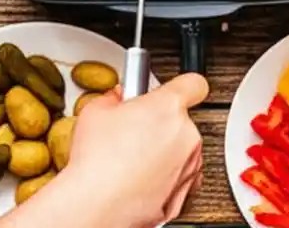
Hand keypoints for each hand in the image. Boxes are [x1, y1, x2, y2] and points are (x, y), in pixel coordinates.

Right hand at [62, 74, 207, 225]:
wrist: (97, 205)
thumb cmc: (96, 162)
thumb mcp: (95, 111)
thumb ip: (114, 98)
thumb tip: (116, 99)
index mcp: (168, 108)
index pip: (193, 84)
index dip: (183, 85)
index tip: (172, 90)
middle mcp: (186, 135)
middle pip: (180, 121)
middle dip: (160, 124)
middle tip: (132, 132)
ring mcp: (189, 166)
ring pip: (181, 151)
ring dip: (163, 152)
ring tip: (129, 160)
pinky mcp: (184, 193)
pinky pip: (178, 178)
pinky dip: (164, 178)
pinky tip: (137, 179)